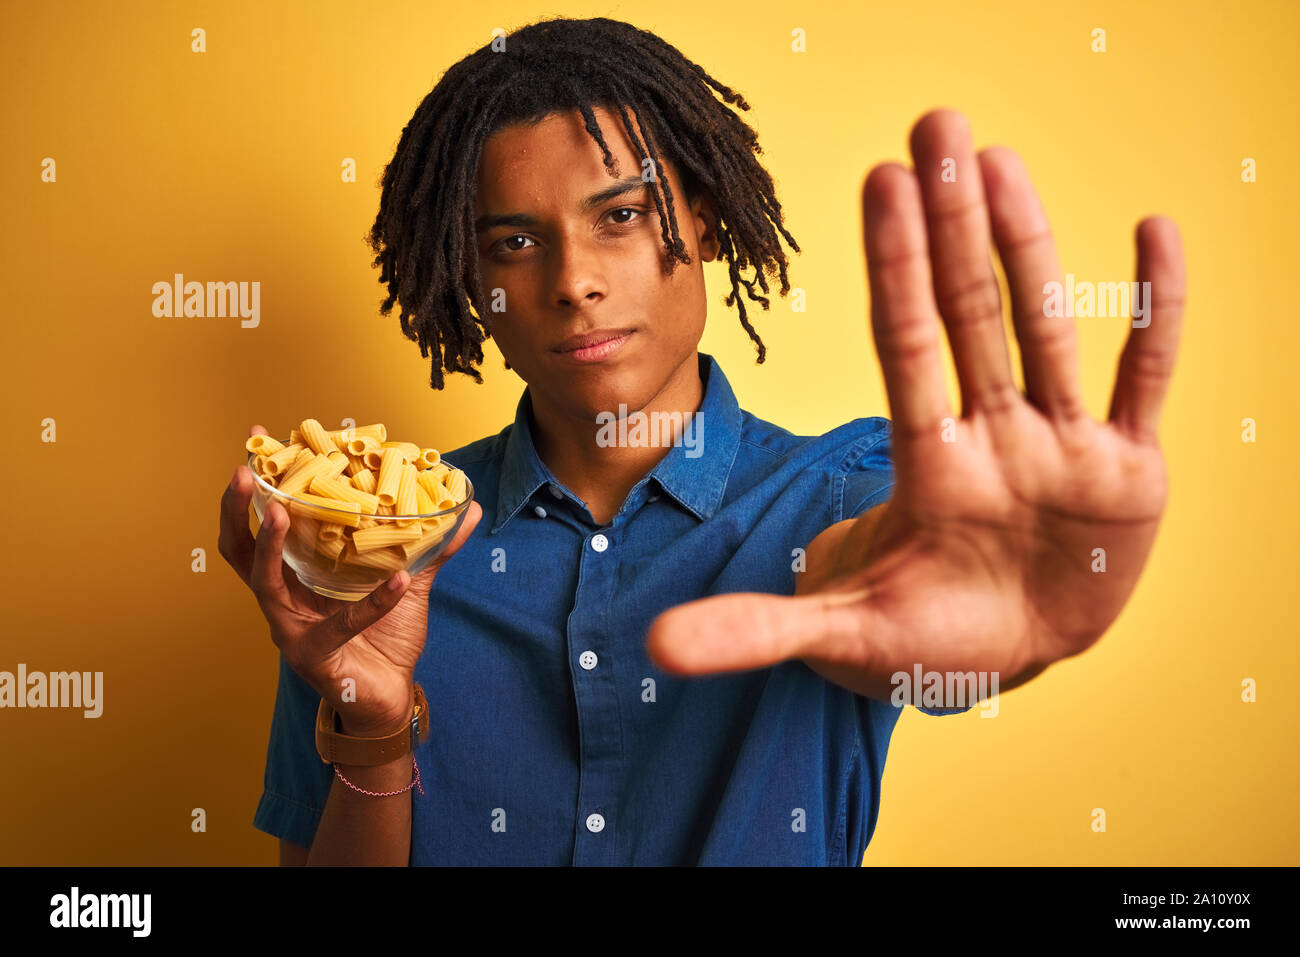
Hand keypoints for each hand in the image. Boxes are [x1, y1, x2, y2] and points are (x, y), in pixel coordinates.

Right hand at [219, 425, 481, 733]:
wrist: (390, 696)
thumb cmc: (386, 638)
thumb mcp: (409, 582)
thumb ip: (432, 545)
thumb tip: (469, 507)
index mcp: (296, 573)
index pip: (264, 523)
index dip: (255, 487)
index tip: (255, 441)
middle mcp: (282, 597)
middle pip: (238, 550)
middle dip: (237, 508)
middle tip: (244, 471)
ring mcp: (290, 627)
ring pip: (265, 582)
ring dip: (271, 545)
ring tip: (282, 514)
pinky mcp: (313, 655)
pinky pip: (343, 623)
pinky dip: (374, 601)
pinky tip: (399, 581)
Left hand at [645, 109, 1185, 700]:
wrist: (1010, 656)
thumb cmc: (926, 633)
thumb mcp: (843, 633)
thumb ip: (757, 629)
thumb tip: (654, 649)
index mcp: (927, 466)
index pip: (906, 346)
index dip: (896, 268)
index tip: (880, 180)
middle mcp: (991, 437)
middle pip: (970, 315)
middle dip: (954, 224)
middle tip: (937, 123)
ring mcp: (1061, 450)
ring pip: (1048, 332)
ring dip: (1033, 247)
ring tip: (1004, 160)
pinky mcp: (1127, 474)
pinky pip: (1145, 380)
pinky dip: (1155, 315)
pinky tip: (1155, 234)